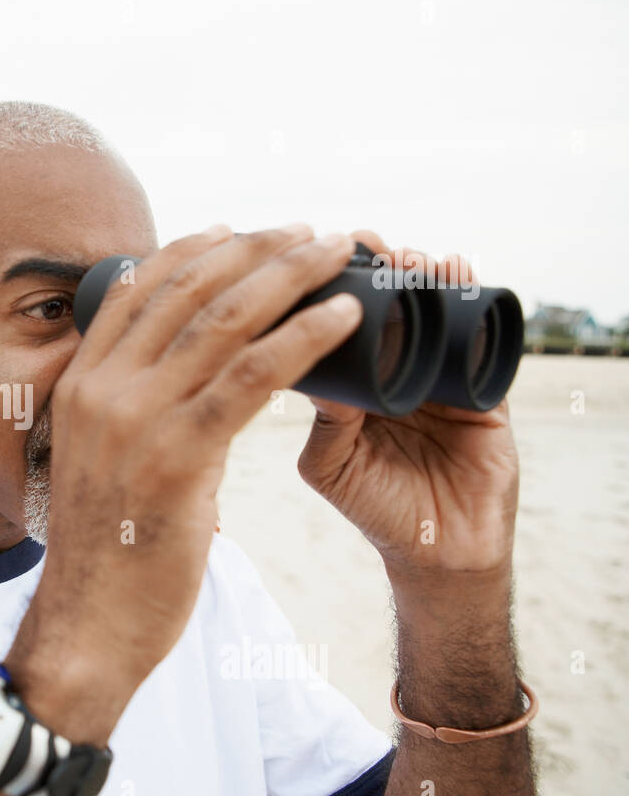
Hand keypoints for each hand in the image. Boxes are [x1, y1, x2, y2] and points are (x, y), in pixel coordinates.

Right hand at [6, 224, 363, 743]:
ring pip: (223, 322)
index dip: (192, 249)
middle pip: (187, 291)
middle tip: (308, 230)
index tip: (239, 228)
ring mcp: (136, 420)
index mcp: (80, 385)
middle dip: (255, 248)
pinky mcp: (179, 457)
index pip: (136, 290)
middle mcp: (102, 389)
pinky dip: (303, 338)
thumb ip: (131, 412)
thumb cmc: (104, 549)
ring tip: (338, 250)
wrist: (88, 623)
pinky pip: (252, 378)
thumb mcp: (99, 463)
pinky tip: (342, 315)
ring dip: (288, 276)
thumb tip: (181, 380)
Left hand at [296, 231, 519, 578]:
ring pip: (430, 310)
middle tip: (366, 244)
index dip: (327, 290)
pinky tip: (457, 272)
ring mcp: (438, 375)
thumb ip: (325, 421)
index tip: (313, 257)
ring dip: (421, 274)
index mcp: (351, 386)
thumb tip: (313, 363)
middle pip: (384, 304)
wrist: (438, 551)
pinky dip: (469, 299)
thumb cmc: (376, 508)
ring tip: (410, 255)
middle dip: (376, 268)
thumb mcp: (332, 465)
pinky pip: (477, 335)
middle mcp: (393, 371)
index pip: (336, 326)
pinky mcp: (481, 387)